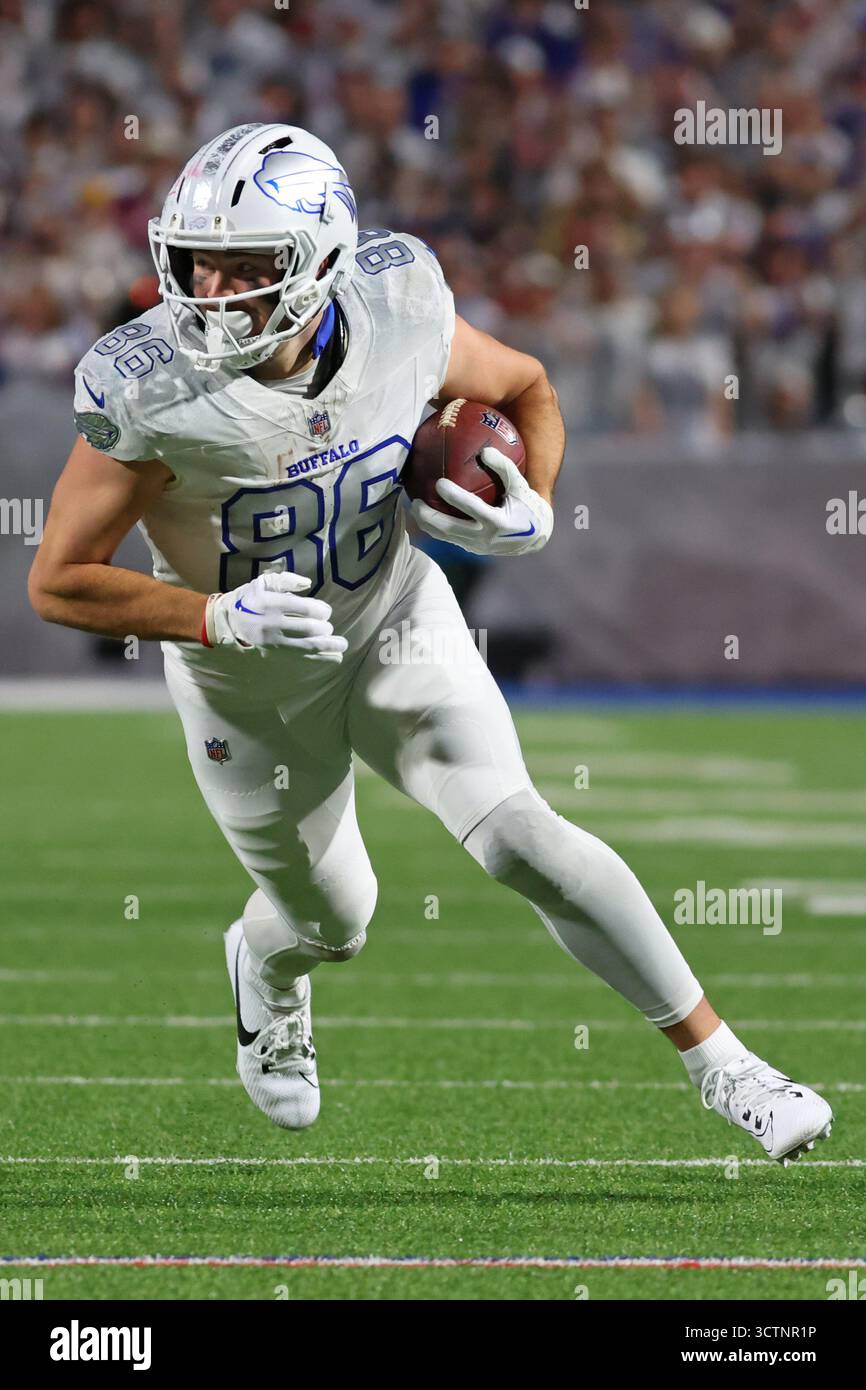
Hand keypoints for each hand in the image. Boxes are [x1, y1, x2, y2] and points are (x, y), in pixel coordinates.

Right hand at [204, 572, 347, 661]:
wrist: (229, 621)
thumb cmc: (250, 598)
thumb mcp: (263, 582)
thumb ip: (285, 580)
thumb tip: (307, 583)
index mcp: (269, 603)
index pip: (301, 607)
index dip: (319, 609)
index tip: (326, 611)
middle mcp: (272, 624)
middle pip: (307, 628)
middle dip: (324, 628)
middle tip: (329, 626)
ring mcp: (274, 641)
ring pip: (307, 645)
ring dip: (328, 646)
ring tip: (343, 645)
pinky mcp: (275, 653)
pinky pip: (302, 657)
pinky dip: (320, 658)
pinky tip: (334, 657)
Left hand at [410, 447, 552, 555]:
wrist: (535, 537)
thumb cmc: (526, 505)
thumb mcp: (521, 486)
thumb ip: (505, 468)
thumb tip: (485, 450)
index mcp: (498, 522)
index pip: (472, 508)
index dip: (455, 497)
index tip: (439, 483)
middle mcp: (485, 538)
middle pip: (450, 529)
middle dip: (429, 517)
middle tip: (416, 500)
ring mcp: (476, 546)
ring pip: (444, 537)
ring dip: (427, 524)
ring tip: (414, 507)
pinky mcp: (471, 549)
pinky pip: (448, 538)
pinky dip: (434, 527)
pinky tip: (424, 513)